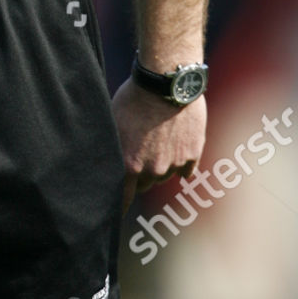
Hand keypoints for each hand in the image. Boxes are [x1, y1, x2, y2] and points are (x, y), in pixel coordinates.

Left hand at [112, 76, 206, 213]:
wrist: (166, 80)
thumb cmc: (133, 98)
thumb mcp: (113, 123)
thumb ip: (113, 150)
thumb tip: (103, 167)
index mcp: (130, 165)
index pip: (122, 199)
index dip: (118, 208)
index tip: (113, 218)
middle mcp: (154, 170)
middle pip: (145, 184)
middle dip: (140, 174)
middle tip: (138, 152)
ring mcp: (176, 163)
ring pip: (165, 174)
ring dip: (161, 164)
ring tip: (157, 138)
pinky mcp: (194, 152)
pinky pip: (186, 168)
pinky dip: (181, 160)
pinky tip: (175, 143)